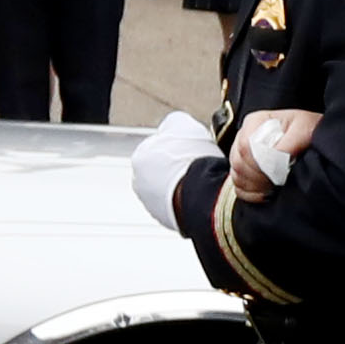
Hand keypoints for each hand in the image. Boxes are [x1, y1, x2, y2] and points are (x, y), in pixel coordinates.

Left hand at [127, 108, 217, 226]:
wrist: (204, 194)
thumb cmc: (192, 161)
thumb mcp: (183, 125)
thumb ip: (173, 123)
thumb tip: (173, 123)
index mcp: (140, 158)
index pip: (158, 148)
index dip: (178, 146)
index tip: (191, 149)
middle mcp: (140, 183)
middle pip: (162, 171)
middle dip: (177, 168)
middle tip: (197, 165)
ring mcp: (153, 204)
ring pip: (170, 190)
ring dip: (183, 186)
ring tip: (202, 181)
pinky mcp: (169, 220)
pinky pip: (181, 206)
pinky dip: (190, 201)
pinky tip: (203, 195)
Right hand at [230, 107, 317, 199]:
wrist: (313, 140)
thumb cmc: (309, 131)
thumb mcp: (305, 129)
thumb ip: (290, 142)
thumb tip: (277, 156)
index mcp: (257, 122)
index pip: (245, 146)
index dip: (259, 162)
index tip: (278, 171)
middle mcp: (245, 137)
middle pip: (238, 163)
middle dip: (259, 176)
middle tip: (279, 181)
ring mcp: (241, 155)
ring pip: (237, 176)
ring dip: (256, 186)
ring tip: (276, 185)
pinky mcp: (243, 171)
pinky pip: (238, 187)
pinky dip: (252, 194)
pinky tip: (268, 192)